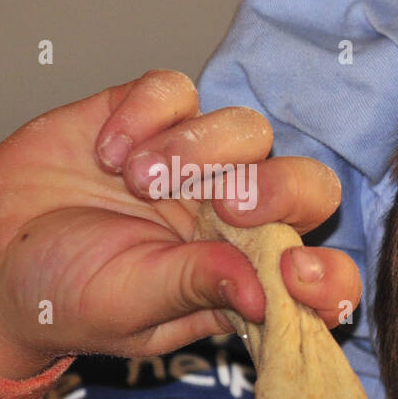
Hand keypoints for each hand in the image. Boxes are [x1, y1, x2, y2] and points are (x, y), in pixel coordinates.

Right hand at [0, 69, 360, 379]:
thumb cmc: (68, 297)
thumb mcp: (134, 307)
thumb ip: (199, 290)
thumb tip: (266, 293)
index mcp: (250, 275)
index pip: (322, 271)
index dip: (329, 274)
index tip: (296, 274)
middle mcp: (240, 218)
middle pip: (307, 182)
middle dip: (281, 188)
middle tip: (229, 207)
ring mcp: (201, 163)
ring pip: (248, 129)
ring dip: (196, 151)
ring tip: (136, 183)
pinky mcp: (152, 116)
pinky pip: (177, 91)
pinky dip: (147, 113)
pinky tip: (108, 152)